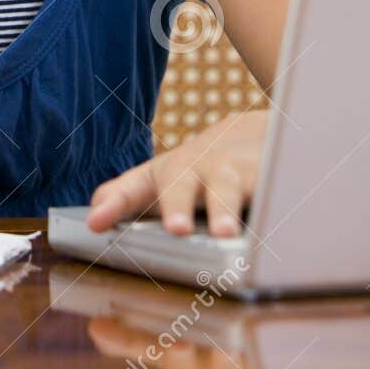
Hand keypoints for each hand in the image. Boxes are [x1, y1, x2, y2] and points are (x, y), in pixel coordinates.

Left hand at [86, 108, 267, 237]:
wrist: (256, 137)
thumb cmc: (198, 171)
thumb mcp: (159, 182)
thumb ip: (123, 197)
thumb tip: (92, 218)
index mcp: (164, 174)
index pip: (129, 190)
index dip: (113, 205)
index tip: (96, 222)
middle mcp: (196, 169)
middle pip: (181, 184)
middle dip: (176, 205)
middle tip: (176, 229)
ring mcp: (234, 171)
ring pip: (227, 188)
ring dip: (223, 208)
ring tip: (224, 231)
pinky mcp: (270, 177)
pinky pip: (271, 192)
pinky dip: (273, 207)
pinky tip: (277, 223)